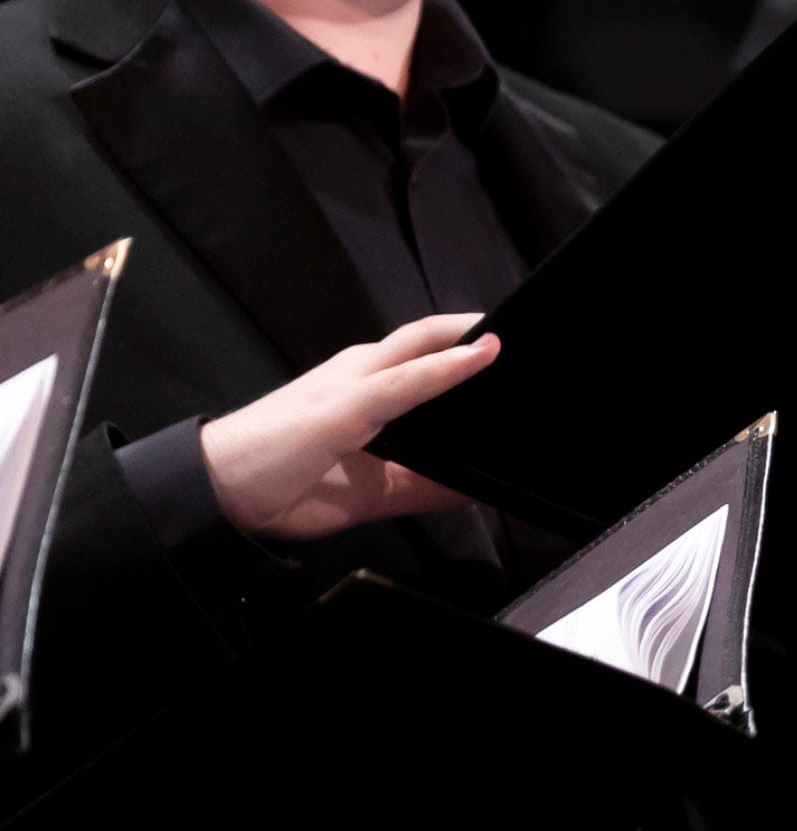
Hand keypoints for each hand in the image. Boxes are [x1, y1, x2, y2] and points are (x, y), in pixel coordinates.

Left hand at [197, 314, 499, 540]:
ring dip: (477, 440)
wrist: (229, 499)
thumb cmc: (278, 438)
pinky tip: (492, 491)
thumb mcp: (352, 403)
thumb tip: (478, 356)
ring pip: (444, 440)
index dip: (470, 332)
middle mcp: (382, 405)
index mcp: (369, 371)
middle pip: (444, 387)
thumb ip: (413, 382)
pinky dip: (463, 490)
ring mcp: (385, 450)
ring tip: (524, 438)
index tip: (521, 335)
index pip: (430, 339)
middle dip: (483, 382)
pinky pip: (433, 488)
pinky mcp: (383, 491)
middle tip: (534, 383)